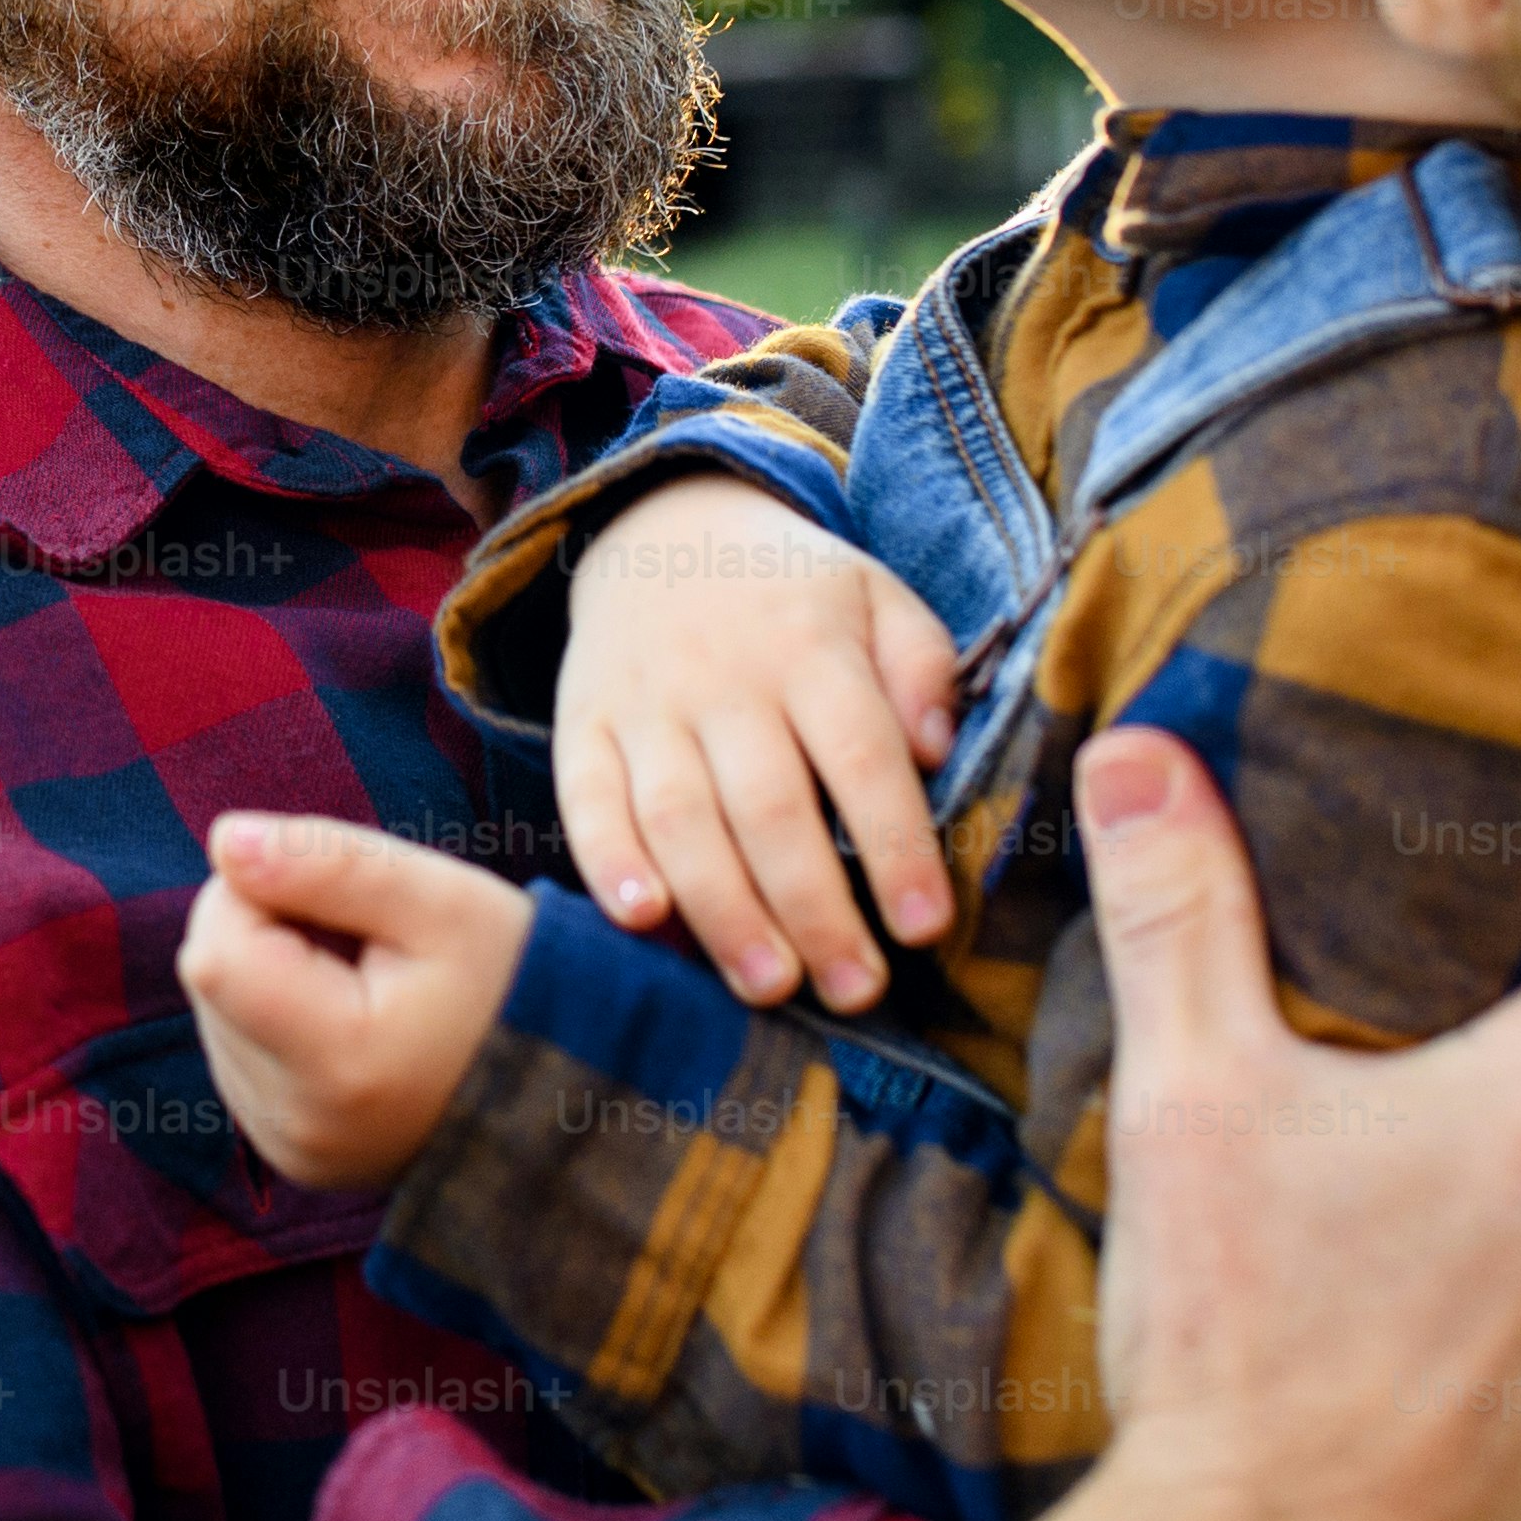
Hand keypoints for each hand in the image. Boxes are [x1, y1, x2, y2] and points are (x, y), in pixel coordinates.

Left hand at [177, 811, 535, 1190]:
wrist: (575, 1088)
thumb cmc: (517, 979)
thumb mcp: (440, 900)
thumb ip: (326, 863)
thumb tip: (222, 842)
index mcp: (338, 1065)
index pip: (215, 948)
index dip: (260, 891)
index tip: (342, 892)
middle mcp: (299, 1125)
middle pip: (211, 977)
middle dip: (271, 930)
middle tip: (372, 938)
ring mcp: (292, 1150)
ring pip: (220, 1012)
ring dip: (277, 973)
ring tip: (375, 981)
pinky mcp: (293, 1157)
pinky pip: (243, 1056)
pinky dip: (286, 1020)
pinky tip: (362, 1020)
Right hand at [555, 476, 958, 1004]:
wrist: (663, 528)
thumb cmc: (793, 593)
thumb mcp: (876, 596)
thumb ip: (923, 667)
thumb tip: (938, 752)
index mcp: (811, 647)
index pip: (861, 757)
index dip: (896, 846)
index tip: (926, 928)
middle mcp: (725, 678)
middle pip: (771, 807)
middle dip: (815, 910)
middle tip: (856, 991)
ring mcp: (646, 705)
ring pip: (680, 818)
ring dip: (724, 910)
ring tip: (770, 986)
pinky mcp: (582, 725)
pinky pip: (586, 797)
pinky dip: (608, 860)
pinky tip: (641, 919)